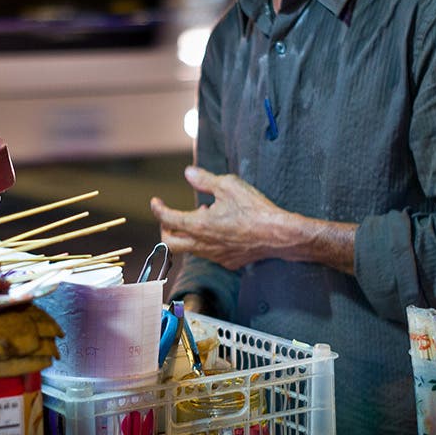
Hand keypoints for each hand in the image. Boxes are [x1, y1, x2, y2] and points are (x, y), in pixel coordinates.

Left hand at [149, 166, 289, 270]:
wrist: (279, 235)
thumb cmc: (255, 209)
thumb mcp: (229, 185)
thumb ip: (205, 179)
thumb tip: (188, 173)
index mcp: (199, 225)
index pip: (167, 219)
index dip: (158, 209)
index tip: (155, 202)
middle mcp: (203, 244)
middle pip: (170, 243)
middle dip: (165, 229)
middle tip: (170, 217)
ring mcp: (216, 256)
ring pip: (190, 249)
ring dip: (188, 233)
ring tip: (203, 215)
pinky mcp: (228, 262)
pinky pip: (209, 254)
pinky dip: (205, 242)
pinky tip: (219, 229)